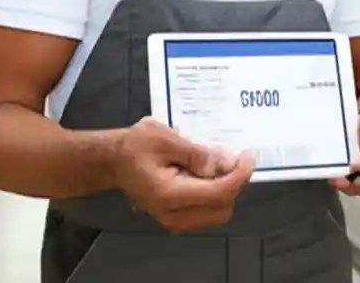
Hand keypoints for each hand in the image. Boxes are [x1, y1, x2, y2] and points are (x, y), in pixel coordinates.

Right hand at [111, 117, 254, 232]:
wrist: (111, 161)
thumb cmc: (135, 146)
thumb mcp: (167, 139)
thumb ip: (198, 153)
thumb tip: (228, 162)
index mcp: (171, 195)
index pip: (219, 193)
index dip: (240, 174)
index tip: (248, 155)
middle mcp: (174, 215)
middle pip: (223, 206)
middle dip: (233, 182)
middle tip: (232, 157)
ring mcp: (174, 220)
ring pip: (217, 211)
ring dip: (225, 188)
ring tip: (217, 163)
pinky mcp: (176, 217)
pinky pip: (206, 211)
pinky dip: (214, 193)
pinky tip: (206, 173)